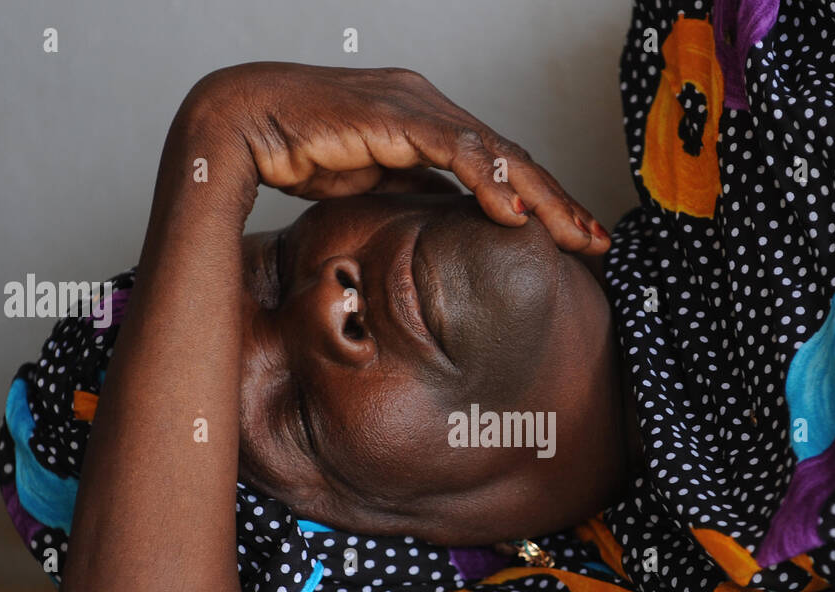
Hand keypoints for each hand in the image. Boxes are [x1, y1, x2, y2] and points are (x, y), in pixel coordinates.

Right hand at [181, 62, 610, 253]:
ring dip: (540, 198)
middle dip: (558, 203)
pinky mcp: (394, 116)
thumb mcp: (375, 184)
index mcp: (429, 120)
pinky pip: (455, 150)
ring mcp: (415, 106)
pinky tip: (514, 213)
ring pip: (496, 153)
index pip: (499, 162)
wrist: (238, 125)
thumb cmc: (298, 152)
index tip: (572, 238)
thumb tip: (452, 217)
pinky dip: (490, 181)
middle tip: (596, 242)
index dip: (540, 200)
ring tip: (574, 236)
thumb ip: (417, 191)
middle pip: (511, 157)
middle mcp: (430, 106)